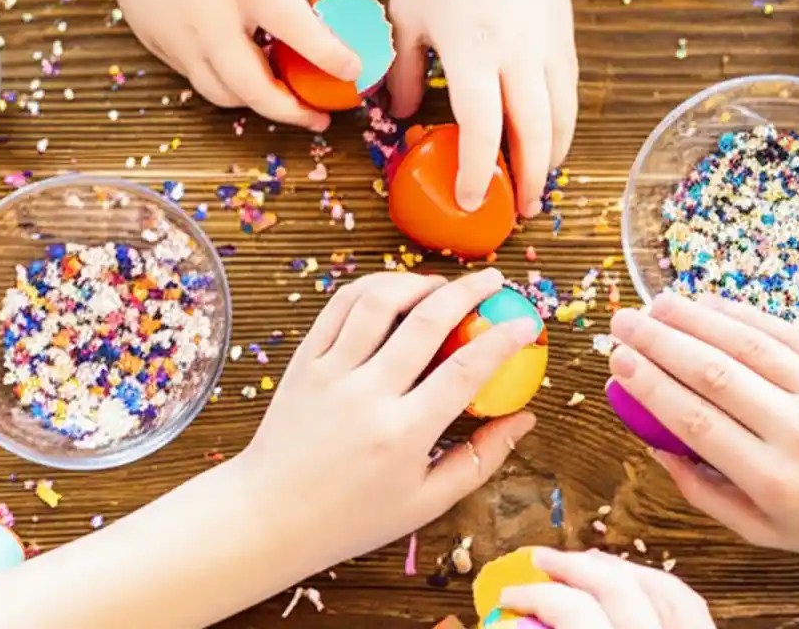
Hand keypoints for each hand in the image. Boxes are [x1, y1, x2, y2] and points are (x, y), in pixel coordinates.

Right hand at [61, 0, 359, 130]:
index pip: (297, 30)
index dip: (330, 57)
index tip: (353, 73)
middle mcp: (209, 18)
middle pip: (254, 88)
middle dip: (291, 112)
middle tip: (319, 117)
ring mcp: (179, 37)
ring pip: (224, 94)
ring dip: (259, 103)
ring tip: (286, 98)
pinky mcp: (159, 46)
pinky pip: (200, 78)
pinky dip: (229, 84)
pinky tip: (248, 74)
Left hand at [241, 269, 540, 567]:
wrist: (270, 516)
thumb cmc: (352, 517)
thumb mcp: (425, 503)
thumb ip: (480, 459)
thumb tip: (525, 419)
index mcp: (403, 434)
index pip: (465, 370)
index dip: (503, 340)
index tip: (527, 322)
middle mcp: (367, 395)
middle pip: (426, 321)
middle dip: (469, 292)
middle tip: (494, 281)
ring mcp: (330, 373)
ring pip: (378, 301)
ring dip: (418, 282)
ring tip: (444, 285)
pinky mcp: (304, 362)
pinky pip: (339, 307)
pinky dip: (372, 287)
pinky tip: (396, 289)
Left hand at [387, 0, 576, 217]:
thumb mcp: (408, 13)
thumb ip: (404, 69)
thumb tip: (406, 115)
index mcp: (472, 50)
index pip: (481, 125)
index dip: (477, 170)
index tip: (469, 200)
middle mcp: (517, 55)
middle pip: (533, 133)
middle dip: (527, 181)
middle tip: (518, 213)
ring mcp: (548, 48)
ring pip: (561, 119)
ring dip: (551, 161)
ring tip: (536, 187)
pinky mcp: (565, 41)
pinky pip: (569, 97)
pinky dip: (561, 129)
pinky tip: (548, 145)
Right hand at [498, 548, 714, 627]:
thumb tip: (515, 624)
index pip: (575, 613)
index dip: (536, 596)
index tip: (509, 596)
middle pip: (618, 589)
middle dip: (574, 566)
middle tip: (540, 560)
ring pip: (663, 589)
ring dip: (620, 567)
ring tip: (587, 561)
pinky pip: (691, 608)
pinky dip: (661, 586)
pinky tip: (637, 583)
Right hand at [608, 293, 798, 553]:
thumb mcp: (756, 526)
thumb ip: (698, 488)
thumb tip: (652, 441)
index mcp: (770, 476)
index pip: (694, 420)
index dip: (650, 386)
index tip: (618, 362)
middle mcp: (797, 431)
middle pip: (713, 373)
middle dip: (659, 342)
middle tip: (623, 322)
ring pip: (748, 344)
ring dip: (695, 318)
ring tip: (657, 303)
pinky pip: (787, 333)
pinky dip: (743, 315)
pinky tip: (710, 304)